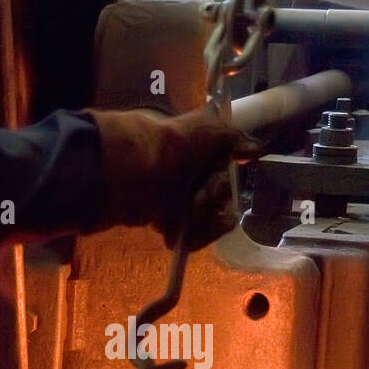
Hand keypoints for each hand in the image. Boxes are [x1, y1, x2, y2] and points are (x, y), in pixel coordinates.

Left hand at [86, 106, 261, 249]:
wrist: (112, 176)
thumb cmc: (160, 151)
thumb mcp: (200, 131)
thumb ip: (230, 137)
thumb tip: (255, 148)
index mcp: (197, 150)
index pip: (227, 171)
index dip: (223, 179)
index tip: (214, 182)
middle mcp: (189, 172)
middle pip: (220, 197)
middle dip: (212, 202)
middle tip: (196, 201)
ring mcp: (176, 198)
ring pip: (209, 219)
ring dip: (203, 224)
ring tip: (183, 221)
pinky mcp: (163, 220)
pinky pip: (192, 235)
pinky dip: (191, 238)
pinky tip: (176, 237)